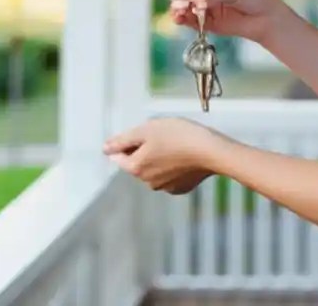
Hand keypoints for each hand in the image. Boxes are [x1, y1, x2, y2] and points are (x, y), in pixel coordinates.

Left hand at [103, 117, 225, 193]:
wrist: (211, 151)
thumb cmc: (179, 136)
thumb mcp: (147, 130)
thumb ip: (123, 140)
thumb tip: (105, 148)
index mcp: (136, 168)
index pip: (119, 155)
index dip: (131, 141)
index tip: (148, 133)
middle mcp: (147, 182)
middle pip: (138, 163)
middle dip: (146, 150)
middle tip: (165, 136)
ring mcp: (165, 187)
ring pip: (155, 169)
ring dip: (160, 158)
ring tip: (178, 144)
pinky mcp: (181, 188)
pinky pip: (171, 175)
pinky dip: (175, 166)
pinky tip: (186, 156)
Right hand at [168, 0, 287, 42]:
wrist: (265, 18)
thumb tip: (196, 5)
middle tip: (185, 4)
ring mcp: (203, 6)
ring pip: (182, 5)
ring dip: (177, 7)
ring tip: (180, 12)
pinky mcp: (205, 22)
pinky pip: (188, 20)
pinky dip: (181, 19)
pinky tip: (179, 19)